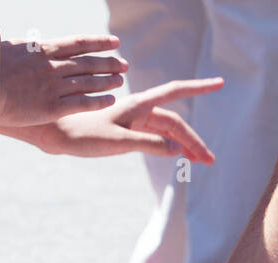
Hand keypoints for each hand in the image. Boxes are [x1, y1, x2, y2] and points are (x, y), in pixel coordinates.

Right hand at [0, 35, 129, 126]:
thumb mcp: (9, 48)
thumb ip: (26, 48)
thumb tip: (31, 42)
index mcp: (43, 49)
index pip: (80, 43)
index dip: (100, 43)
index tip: (115, 43)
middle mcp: (53, 66)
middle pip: (90, 62)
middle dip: (110, 63)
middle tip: (125, 64)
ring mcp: (53, 87)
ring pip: (89, 82)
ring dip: (108, 81)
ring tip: (121, 80)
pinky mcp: (51, 107)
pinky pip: (81, 104)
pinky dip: (98, 101)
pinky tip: (111, 100)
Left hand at [43, 77, 223, 162]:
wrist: (57, 133)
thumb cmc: (83, 135)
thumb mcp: (117, 142)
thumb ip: (149, 145)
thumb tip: (177, 150)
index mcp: (139, 105)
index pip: (176, 93)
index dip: (199, 88)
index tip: (220, 83)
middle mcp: (139, 110)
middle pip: (175, 123)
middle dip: (194, 141)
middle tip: (210, 161)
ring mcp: (134, 120)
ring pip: (167, 131)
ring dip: (183, 145)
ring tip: (199, 163)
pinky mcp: (128, 131)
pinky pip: (156, 137)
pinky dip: (169, 147)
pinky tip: (177, 158)